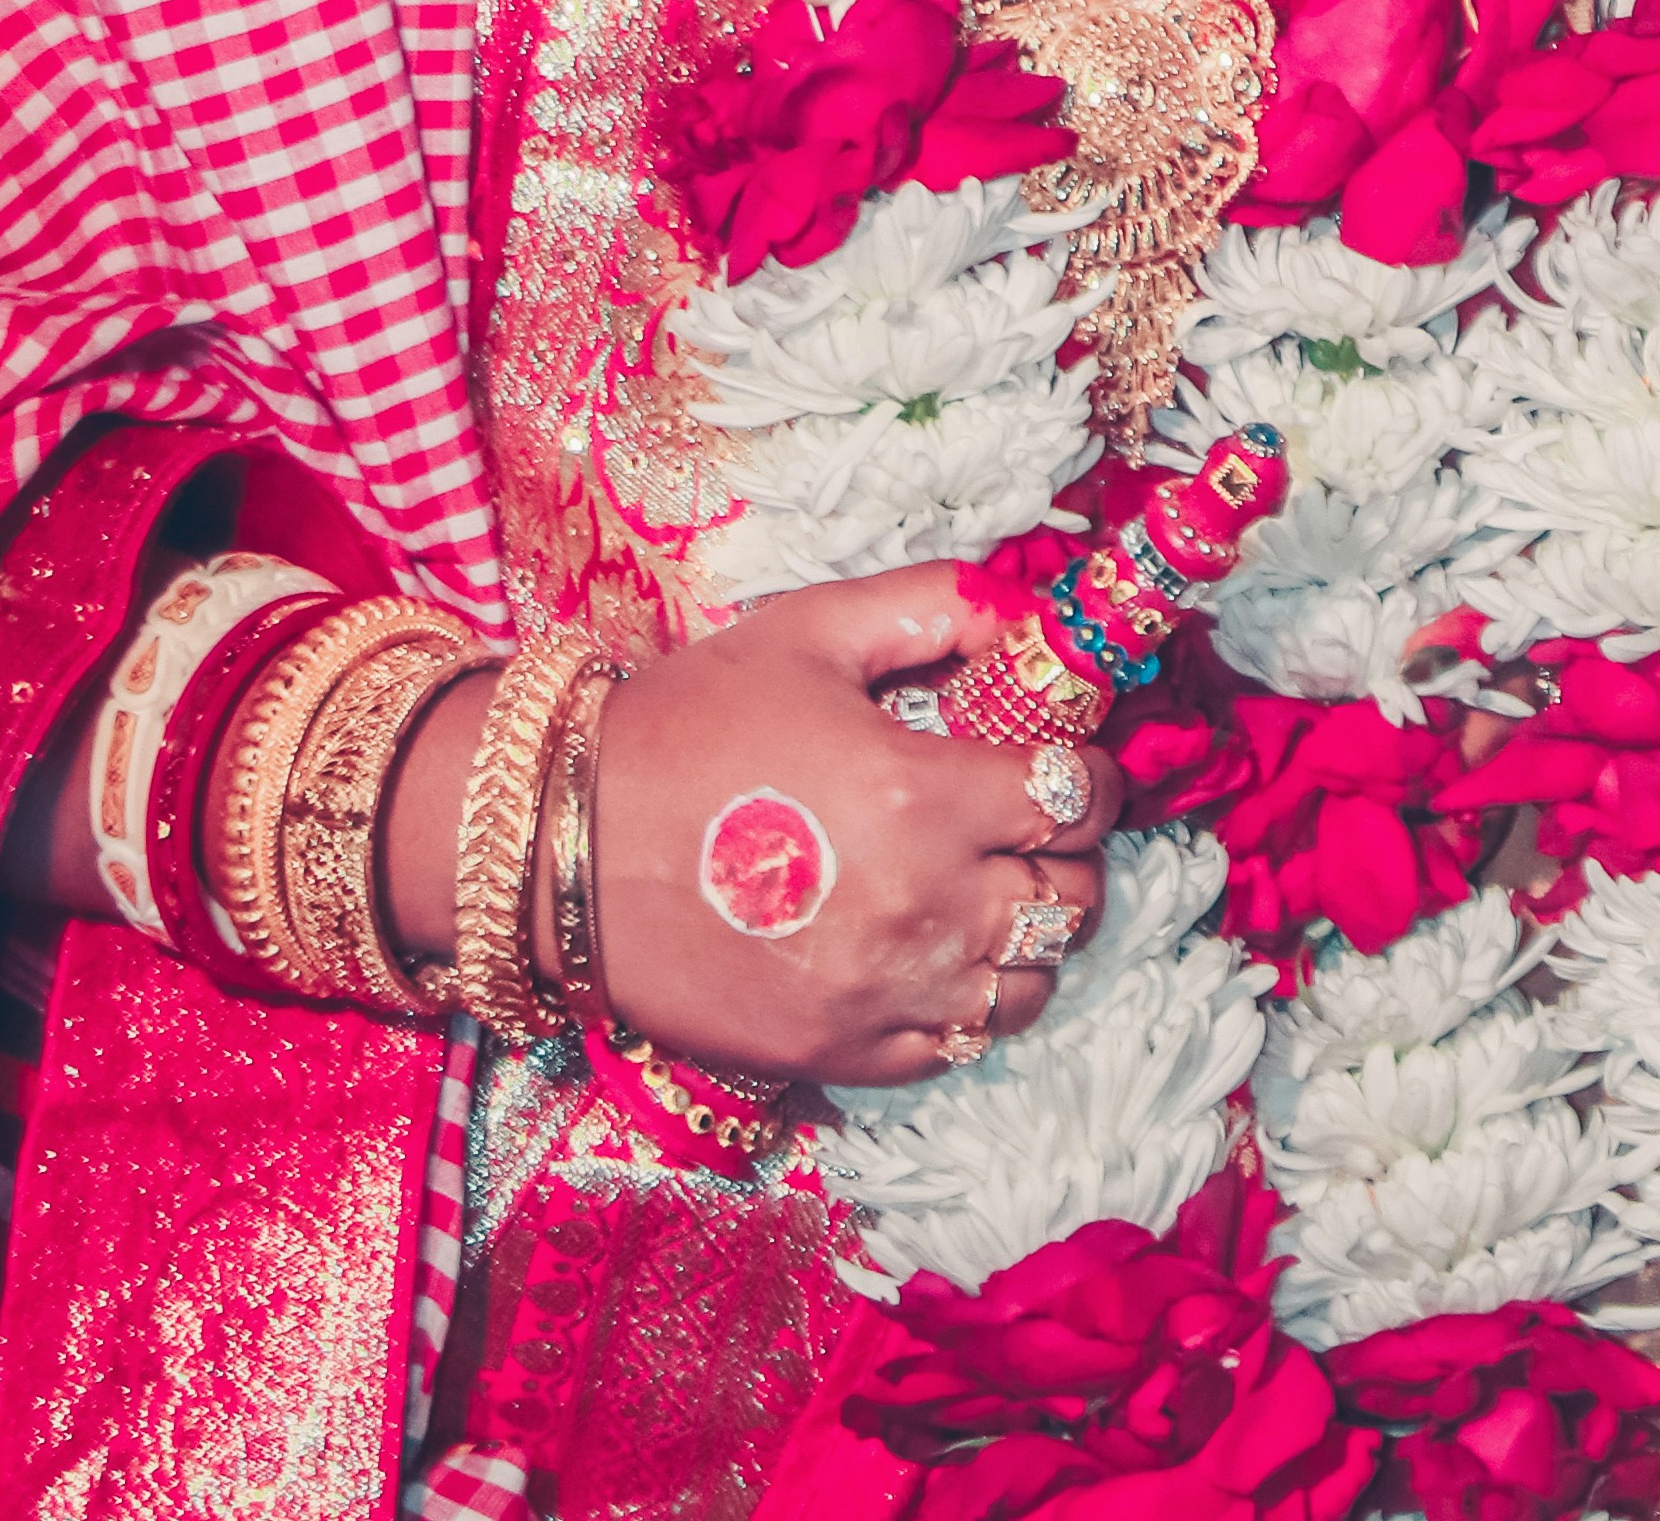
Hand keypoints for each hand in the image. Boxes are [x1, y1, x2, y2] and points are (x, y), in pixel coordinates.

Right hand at [393, 568, 1118, 1085]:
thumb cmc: (688, 724)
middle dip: (1072, 856)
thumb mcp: (812, 630)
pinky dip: (970, 1005)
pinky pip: (957, 1047)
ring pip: (1029, 988)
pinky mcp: (841, 1053)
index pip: (1074, 799)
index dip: (1092, 777)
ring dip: (1032, 937)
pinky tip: (938, 955)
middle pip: (1071, 901)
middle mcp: (924, 905)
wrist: (566, 844)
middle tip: (1037, 825)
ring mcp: (885, 993)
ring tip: (994, 893)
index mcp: (925, 793)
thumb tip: (1022, 608)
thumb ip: (932, 606)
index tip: (1075, 764)